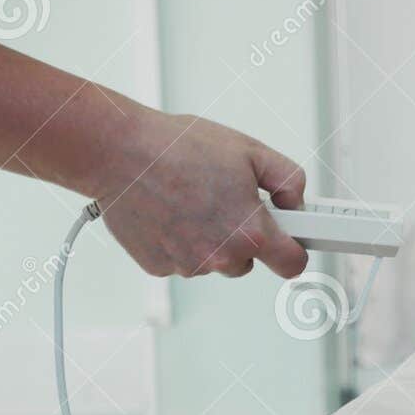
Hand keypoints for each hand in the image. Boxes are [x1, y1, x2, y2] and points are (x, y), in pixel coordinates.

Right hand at [94, 110, 309, 278]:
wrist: (117, 151)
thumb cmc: (177, 147)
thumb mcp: (251, 151)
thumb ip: (288, 180)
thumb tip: (296, 203)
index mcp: (251, 233)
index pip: (292, 264)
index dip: (294, 250)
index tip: (289, 240)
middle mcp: (222, 257)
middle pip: (250, 260)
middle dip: (244, 235)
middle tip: (224, 200)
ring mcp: (189, 265)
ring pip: (215, 260)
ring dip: (210, 238)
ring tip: (190, 199)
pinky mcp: (159, 266)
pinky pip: (182, 258)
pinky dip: (179, 240)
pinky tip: (168, 210)